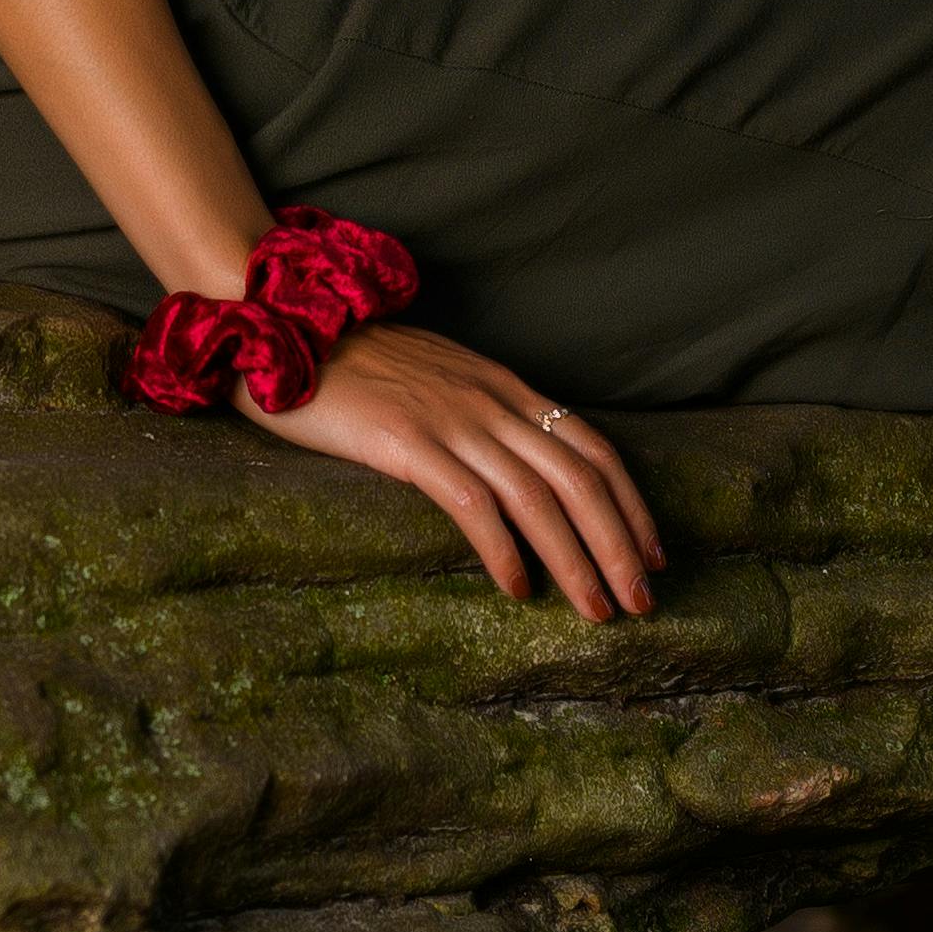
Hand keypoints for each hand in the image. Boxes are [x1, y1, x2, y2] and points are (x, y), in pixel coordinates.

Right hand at [245, 324, 662, 613]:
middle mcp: (489, 401)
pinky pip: (473, 503)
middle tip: (640, 602)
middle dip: (619, 545)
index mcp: (502, 386)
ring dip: (577, 561)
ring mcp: (450, 420)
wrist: (280, 321)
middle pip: (579, 479)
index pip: (592, 447)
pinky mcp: (405, 443)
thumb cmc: (349, 360)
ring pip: (538, 498)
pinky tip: (519, 588)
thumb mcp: (435, 376)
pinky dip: (504, 551)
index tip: (652, 553)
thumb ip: (476, 412)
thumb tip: (511, 463)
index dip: (631, 504)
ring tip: (597, 609)